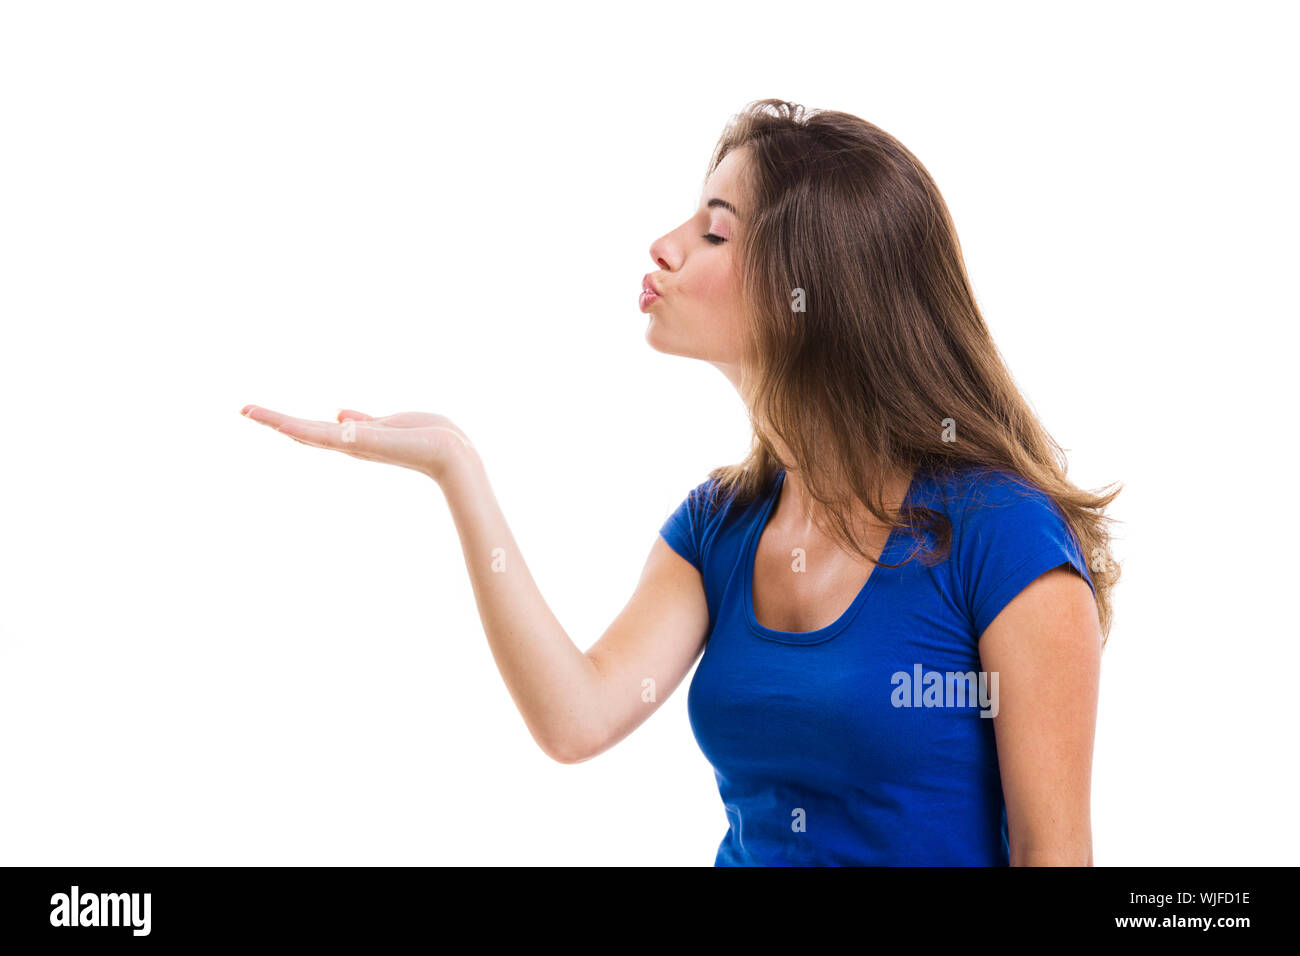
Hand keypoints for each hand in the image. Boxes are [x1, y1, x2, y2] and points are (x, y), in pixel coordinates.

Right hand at [241, 405, 475, 482]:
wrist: (451, 453)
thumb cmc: (426, 438)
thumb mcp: (388, 424)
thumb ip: (362, 421)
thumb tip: (339, 412)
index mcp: (353, 439)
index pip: (312, 430)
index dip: (285, 421)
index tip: (258, 410)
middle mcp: (349, 445)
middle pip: (303, 433)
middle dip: (272, 420)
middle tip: (243, 408)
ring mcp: (354, 445)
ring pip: (308, 433)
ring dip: (278, 421)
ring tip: (250, 410)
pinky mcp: (364, 442)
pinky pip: (329, 435)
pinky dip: (305, 430)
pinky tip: (284, 425)